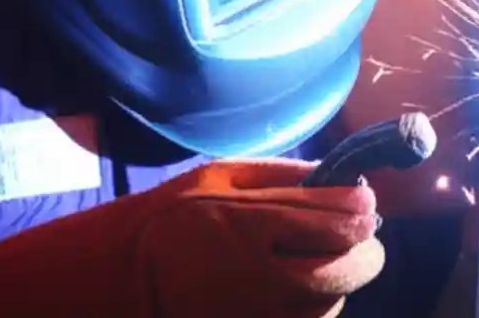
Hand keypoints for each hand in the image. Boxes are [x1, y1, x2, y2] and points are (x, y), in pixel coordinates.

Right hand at [0, 158, 383, 317]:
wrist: (116, 288)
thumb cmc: (166, 223)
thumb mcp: (214, 180)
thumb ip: (279, 174)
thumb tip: (336, 174)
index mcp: (251, 224)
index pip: (342, 219)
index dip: (363, 208)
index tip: (362, 202)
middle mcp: (265, 277)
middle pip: (354, 267)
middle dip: (361, 248)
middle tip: (350, 235)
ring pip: (336, 302)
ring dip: (335, 281)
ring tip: (304, 262)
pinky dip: (312, 309)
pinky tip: (287, 291)